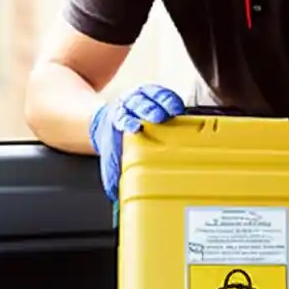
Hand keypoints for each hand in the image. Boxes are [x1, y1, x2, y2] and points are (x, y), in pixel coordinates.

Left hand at [89, 83, 184, 200]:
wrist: (109, 123)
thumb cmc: (115, 142)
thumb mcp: (111, 158)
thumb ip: (113, 175)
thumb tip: (116, 195)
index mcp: (117, 120)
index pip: (122, 118)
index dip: (128, 121)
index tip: (135, 128)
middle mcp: (128, 107)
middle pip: (138, 104)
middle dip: (148, 109)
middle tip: (158, 117)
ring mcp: (141, 99)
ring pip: (151, 96)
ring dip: (162, 102)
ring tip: (174, 110)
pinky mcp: (153, 95)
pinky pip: (161, 93)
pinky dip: (170, 98)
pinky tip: (179, 106)